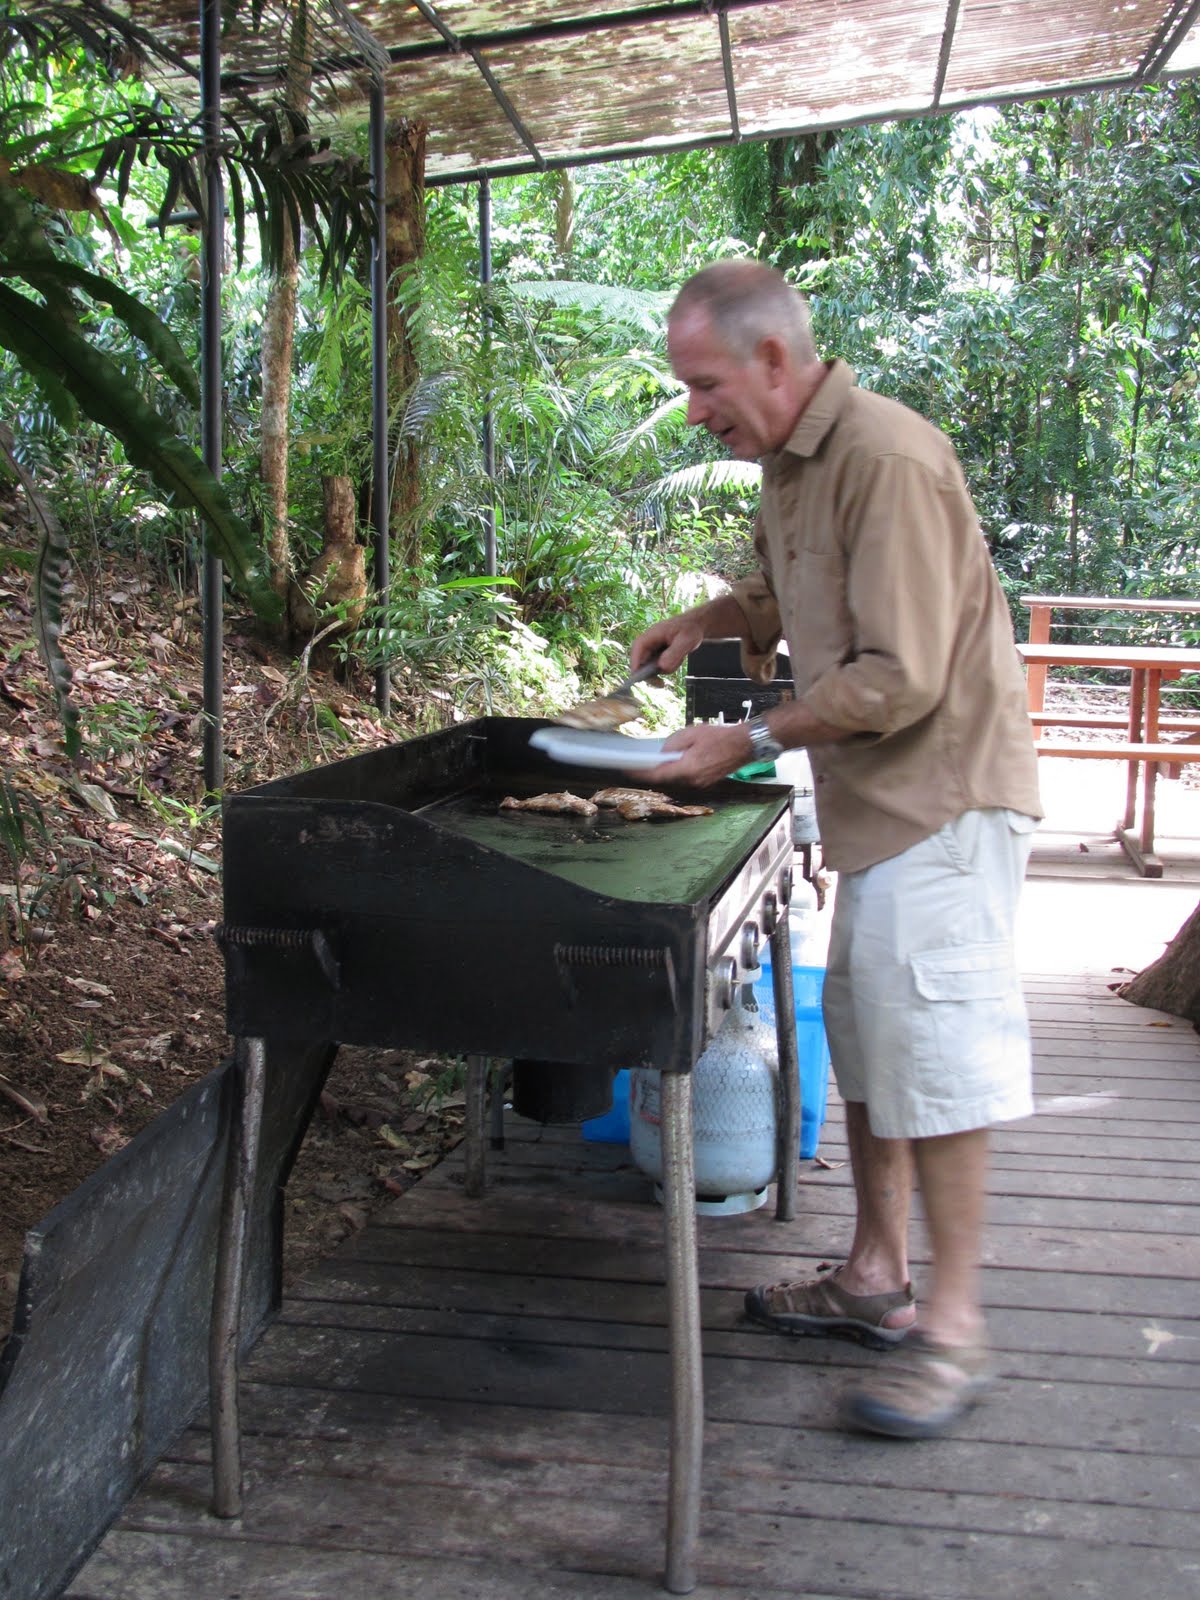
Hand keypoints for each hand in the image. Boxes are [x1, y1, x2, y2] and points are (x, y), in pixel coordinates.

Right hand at [630, 613, 705, 675]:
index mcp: (652, 634)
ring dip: (664, 668)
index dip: (635, 663)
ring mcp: (653, 649)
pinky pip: (659, 666)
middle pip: (640, 661)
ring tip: (679, 658)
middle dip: (650, 673)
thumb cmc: (690, 628)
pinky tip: (679, 658)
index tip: (638, 677)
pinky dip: (669, 667)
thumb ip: (674, 653)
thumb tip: (662, 667)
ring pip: (651, 666)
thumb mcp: (686, 640)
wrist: (696, 625)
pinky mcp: (659, 655)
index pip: (638, 648)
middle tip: (661, 684)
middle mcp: (649, 642)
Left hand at [635, 721, 750, 788]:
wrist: (744, 745)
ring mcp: (699, 784)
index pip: (657, 775)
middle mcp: (692, 781)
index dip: (640, 774)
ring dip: (665, 772)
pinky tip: (674, 763)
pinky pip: (685, 779)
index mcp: (687, 768)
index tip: (627, 770)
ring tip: (655, 762)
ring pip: (675, 780)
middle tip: (638, 765)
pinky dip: (677, 772)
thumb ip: (672, 744)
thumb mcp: (690, 733)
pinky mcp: (705, 783)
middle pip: (665, 779)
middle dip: (652, 772)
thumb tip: (662, 753)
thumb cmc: (719, 737)